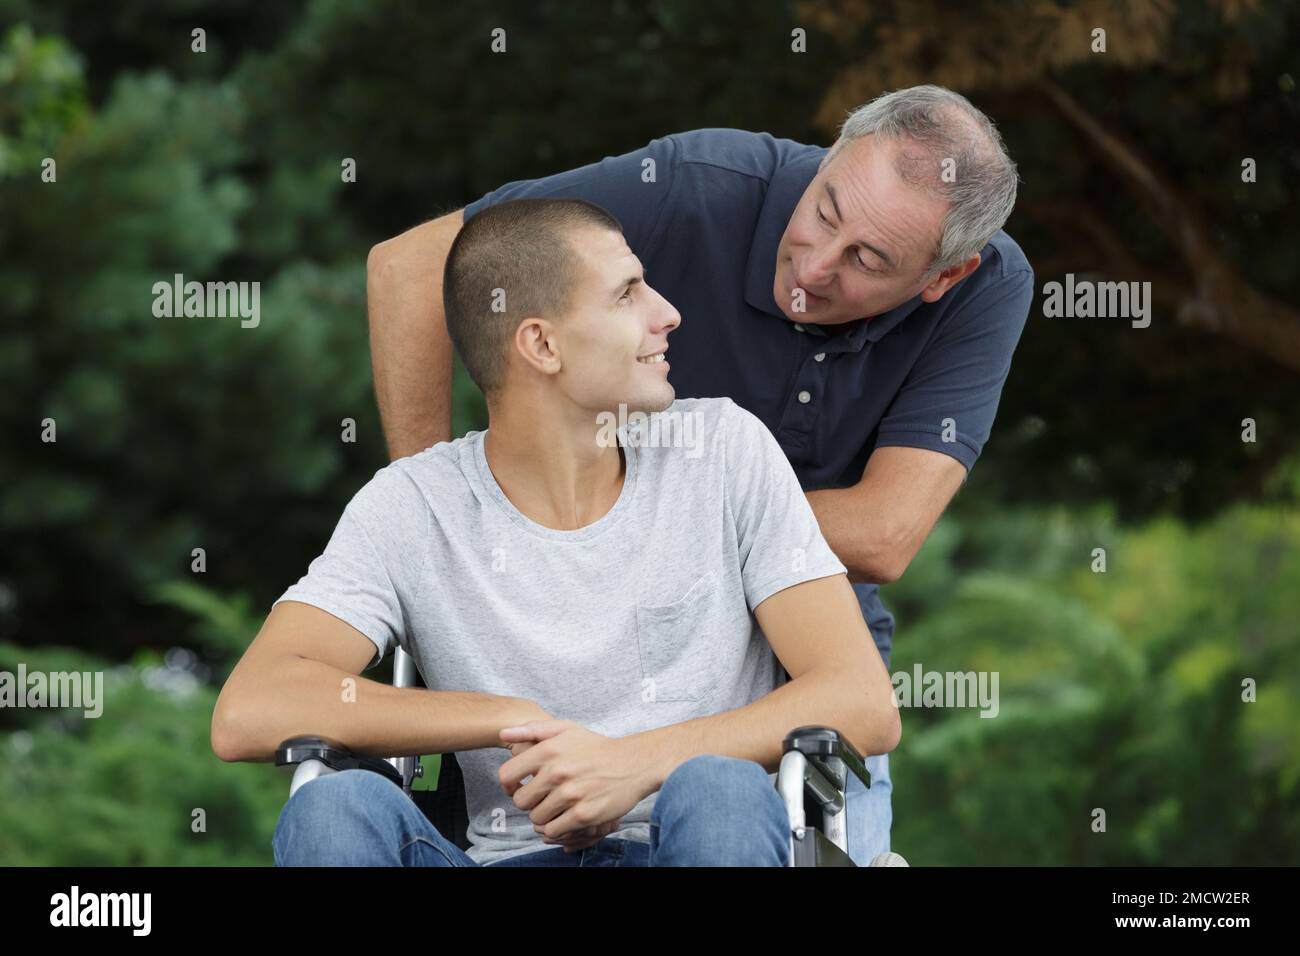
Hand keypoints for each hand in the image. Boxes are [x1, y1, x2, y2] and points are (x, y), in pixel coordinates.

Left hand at [500, 705, 610, 851]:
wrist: (633, 763)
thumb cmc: (596, 747)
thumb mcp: (566, 729)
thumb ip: (532, 730)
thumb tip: (502, 735)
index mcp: (548, 750)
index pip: (506, 776)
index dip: (510, 785)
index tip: (521, 786)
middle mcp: (557, 772)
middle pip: (520, 801)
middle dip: (529, 802)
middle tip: (543, 798)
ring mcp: (570, 794)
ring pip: (536, 818)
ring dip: (543, 816)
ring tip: (556, 808)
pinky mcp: (583, 814)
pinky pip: (554, 831)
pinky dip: (556, 829)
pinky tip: (565, 818)